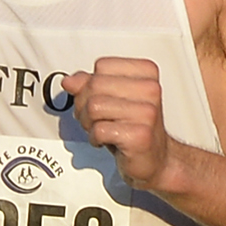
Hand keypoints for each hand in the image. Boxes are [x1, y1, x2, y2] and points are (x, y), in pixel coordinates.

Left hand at [63, 57, 172, 189]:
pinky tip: (106, 140)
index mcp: (146, 73)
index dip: (90, 84)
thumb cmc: (134, 128)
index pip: (102, 66)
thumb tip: (70, 81)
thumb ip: (90, 85)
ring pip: (94, 107)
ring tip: (99, 129)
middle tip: (93, 118)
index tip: (96, 98)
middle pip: (95, 85)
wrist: (155, 159)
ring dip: (88, 123)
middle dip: (84, 104)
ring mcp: (147, 112)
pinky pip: (99, 130)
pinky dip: (95, 138)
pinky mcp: (140, 135)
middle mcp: (150, 89)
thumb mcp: (111, 99)